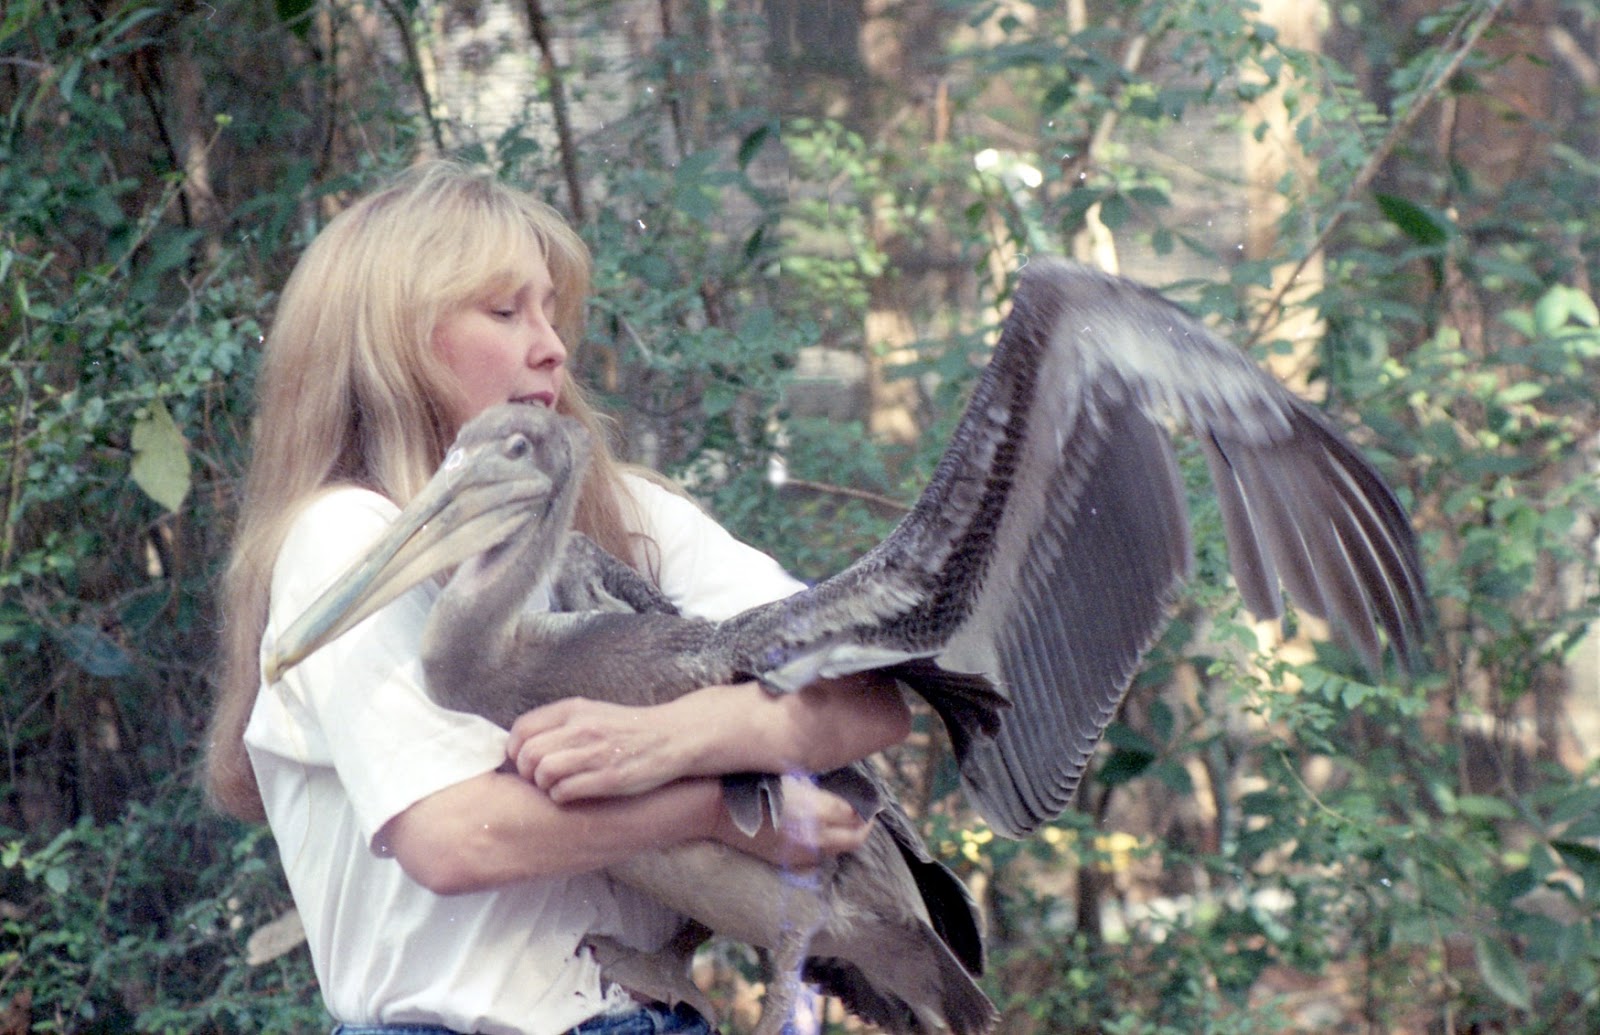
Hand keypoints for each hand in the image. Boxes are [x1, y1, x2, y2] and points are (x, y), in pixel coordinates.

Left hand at [507, 697, 691, 801]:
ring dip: (544, 785)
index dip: (515, 750)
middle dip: (527, 771)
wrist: (672, 737)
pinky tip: (572, 794)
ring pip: (543, 773)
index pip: (522, 729)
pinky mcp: (608, 778)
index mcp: (574, 709)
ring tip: (556, 786)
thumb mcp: (592, 712)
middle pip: (528, 754)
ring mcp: (595, 753)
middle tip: (538, 778)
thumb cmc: (627, 729)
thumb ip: (559, 723)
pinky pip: (564, 792)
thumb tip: (522, 744)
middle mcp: (582, 728)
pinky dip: (561, 797)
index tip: (522, 760)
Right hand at [713, 775, 871, 870]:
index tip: (871, 801)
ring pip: (836, 850)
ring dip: (845, 838)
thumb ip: (820, 790)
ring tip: (846, 823)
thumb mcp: (793, 776)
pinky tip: (820, 834)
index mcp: (817, 810)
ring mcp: (799, 851)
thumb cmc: (754, 780)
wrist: (718, 807)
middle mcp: (813, 836)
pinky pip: (816, 857)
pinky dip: (825, 846)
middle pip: (853, 839)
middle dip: (864, 827)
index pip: (856, 815)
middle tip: (867, 815)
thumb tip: (843, 798)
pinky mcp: (785, 859)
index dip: (868, 808)